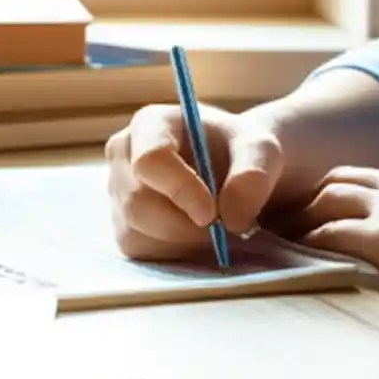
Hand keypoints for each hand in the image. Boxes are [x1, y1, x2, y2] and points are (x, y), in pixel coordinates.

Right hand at [106, 104, 282, 260]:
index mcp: (150, 124)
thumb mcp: (261, 151)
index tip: (211, 214)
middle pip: (138, 203)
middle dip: (184, 226)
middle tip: (223, 229)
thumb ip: (254, 175)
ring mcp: (118, 192)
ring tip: (214, 228)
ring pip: (136, 233)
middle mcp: (123, 155)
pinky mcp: (123, 225)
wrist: (231, 171)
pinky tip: (196, 237)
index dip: (179, 190)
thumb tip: (232, 218)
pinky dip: (174, 253)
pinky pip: (140, 251)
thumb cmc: (239, 152)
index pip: (150, 160)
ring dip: (182, 243)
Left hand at [280, 167, 378, 303]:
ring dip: (301, 215)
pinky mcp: (374, 236)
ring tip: (279, 230)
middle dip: (317, 193)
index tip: (339, 204)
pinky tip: (288, 251)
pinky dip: (304, 239)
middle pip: (344, 179)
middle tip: (294, 211)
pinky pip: (326, 232)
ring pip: (327, 200)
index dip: (354, 190)